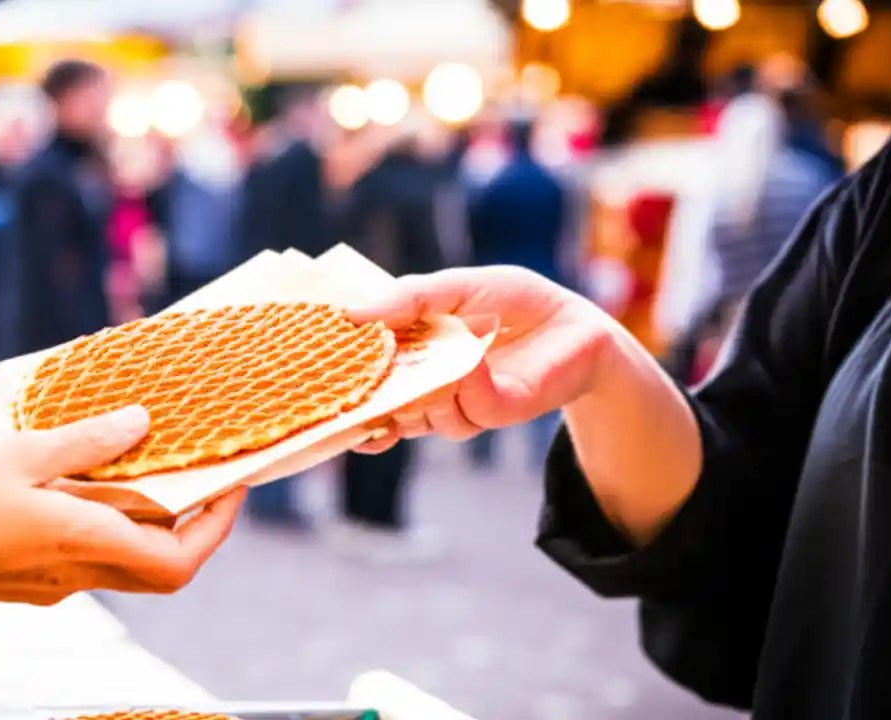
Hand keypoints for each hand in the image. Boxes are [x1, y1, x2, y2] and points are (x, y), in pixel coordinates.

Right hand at [0, 406, 245, 614]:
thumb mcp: (16, 452)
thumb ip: (85, 441)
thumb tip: (141, 425)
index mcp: (81, 542)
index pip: (178, 560)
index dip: (216, 526)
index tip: (232, 485)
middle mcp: (75, 573)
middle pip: (161, 568)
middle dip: (195, 526)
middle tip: (204, 477)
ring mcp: (51, 583)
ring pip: (126, 562)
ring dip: (150, 523)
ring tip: (149, 467)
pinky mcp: (28, 581)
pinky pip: (89, 557)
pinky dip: (109, 525)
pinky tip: (90, 483)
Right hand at [348, 266, 618, 451]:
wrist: (577, 325)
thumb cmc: (515, 301)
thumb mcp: (456, 287)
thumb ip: (410, 297)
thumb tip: (353, 311)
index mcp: (413, 355)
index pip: (369, 373)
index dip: (343, 378)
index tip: (312, 373)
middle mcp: (429, 387)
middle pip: (385, 405)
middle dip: (366, 401)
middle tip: (343, 385)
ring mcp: (459, 404)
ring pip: (421, 412)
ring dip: (419, 391)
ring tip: (423, 360)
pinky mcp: (494, 413)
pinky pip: (467, 409)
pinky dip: (464, 385)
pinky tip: (469, 362)